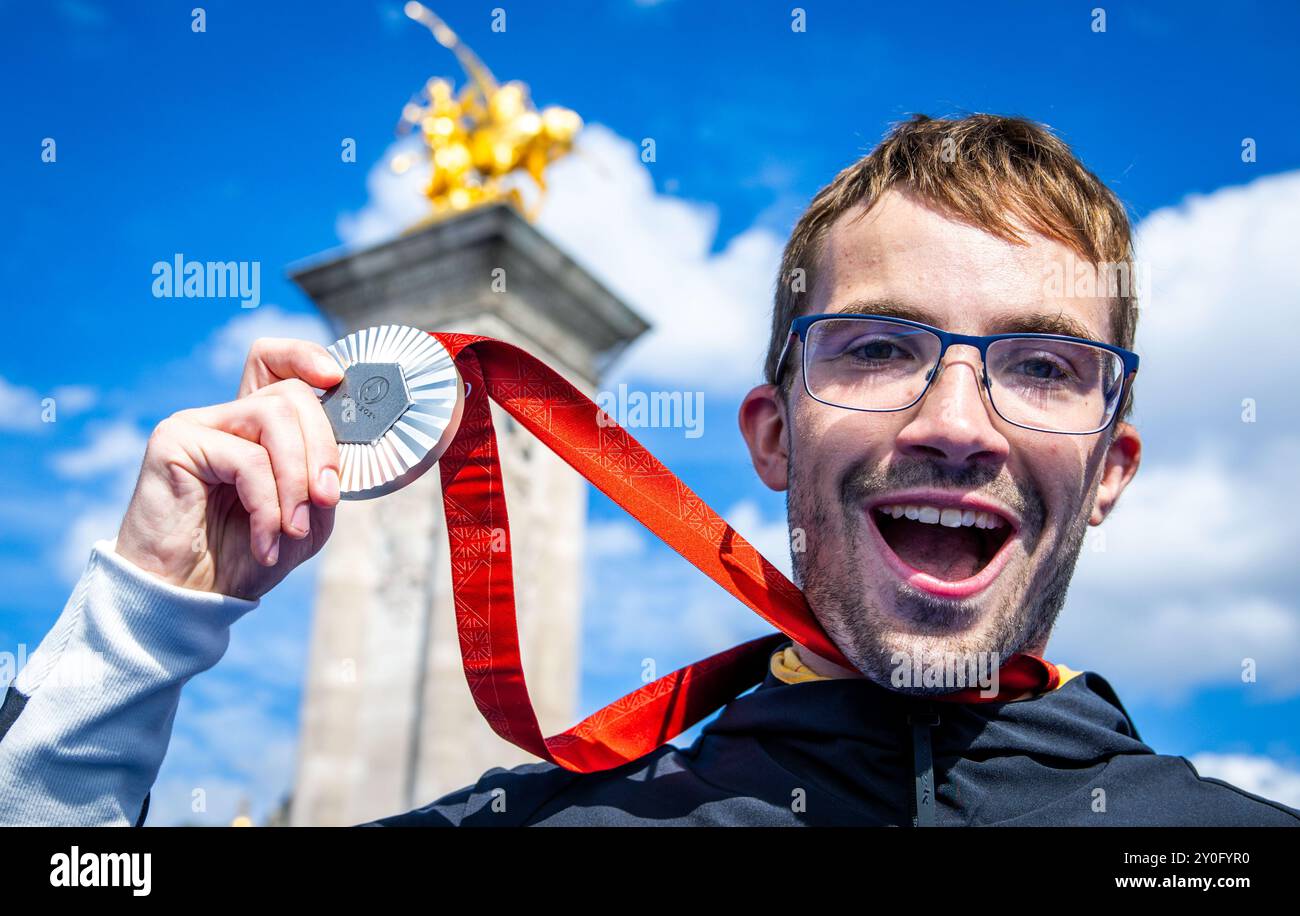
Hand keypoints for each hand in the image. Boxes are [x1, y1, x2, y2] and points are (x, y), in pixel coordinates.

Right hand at [115, 338, 345, 599]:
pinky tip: (266, 542)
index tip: (337, 377)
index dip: (306, 357)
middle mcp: (225, 416)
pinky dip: (269, 505)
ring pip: (275, 418)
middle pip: (291, 394)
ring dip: (297, 480)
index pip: (274, 362)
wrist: (190, 598)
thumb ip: (325, 481)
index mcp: (255, 427)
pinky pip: (248, 459)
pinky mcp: (175, 441)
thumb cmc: (245, 557)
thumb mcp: (307, 520)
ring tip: (294, 528)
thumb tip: (341, 459)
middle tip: (326, 500)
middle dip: (323, 449)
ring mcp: (197, 423)